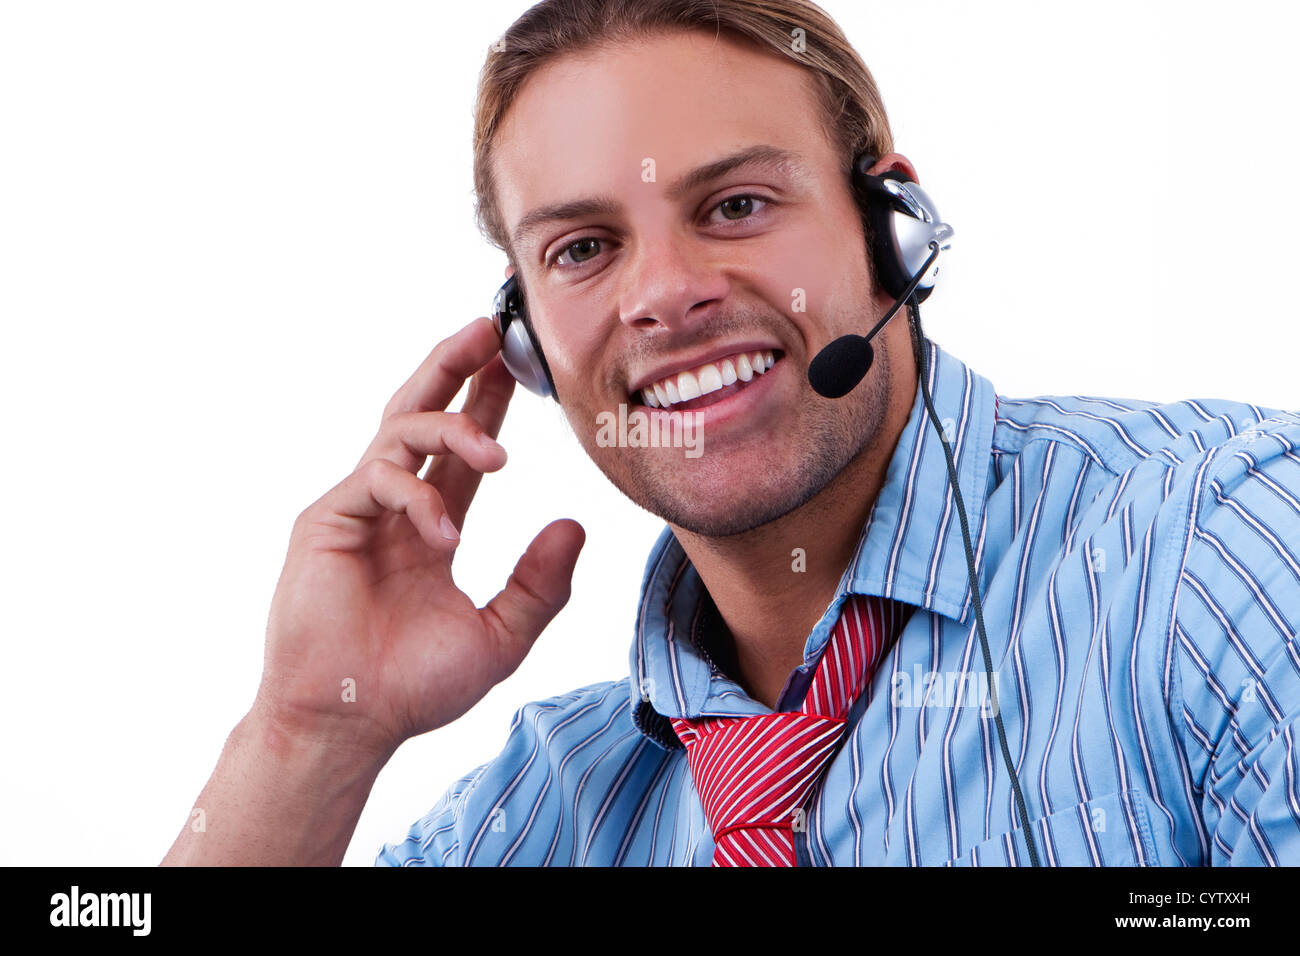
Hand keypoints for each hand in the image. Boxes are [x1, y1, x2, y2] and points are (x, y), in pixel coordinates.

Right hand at [255, 312, 584, 756]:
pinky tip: (445, 534)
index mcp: (427, 526)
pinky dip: (419, 499)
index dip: (485, 403)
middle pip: (419, 412)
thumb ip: (540, 584)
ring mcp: (355, 510)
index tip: (514, 364)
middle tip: (489, 328)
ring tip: (497, 454)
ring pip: (399, 430)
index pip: (459, 451)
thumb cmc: (413, 687)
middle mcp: (390, 508)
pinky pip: (378, 481)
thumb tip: (576, 526)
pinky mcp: (325, 521)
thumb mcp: (500, 635)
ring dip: (452, 428)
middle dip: (453, 365)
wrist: (350, 723)